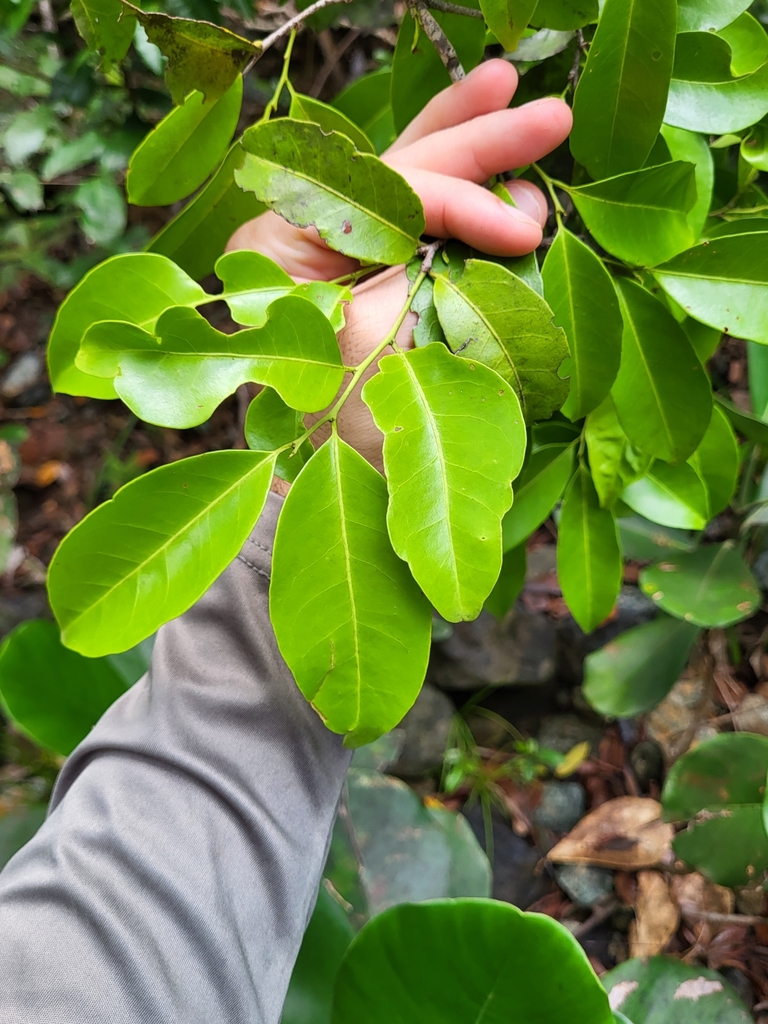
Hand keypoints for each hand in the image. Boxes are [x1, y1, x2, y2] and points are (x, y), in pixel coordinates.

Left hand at [227, 60, 571, 471]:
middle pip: (397, 168)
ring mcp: (331, 248)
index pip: (388, 198)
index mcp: (283, 247)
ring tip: (509, 86)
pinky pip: (410, 207)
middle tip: (550, 115)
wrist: (340, 493)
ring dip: (462, 135)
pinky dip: (451, 175)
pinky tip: (481, 121)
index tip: (527, 235)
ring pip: (402, 173)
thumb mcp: (399, 344)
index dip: (464, 207)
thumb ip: (453, 272)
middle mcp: (300, 234)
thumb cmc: (354, 430)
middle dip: (476, 143)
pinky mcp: (364, 269)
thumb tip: (523, 214)